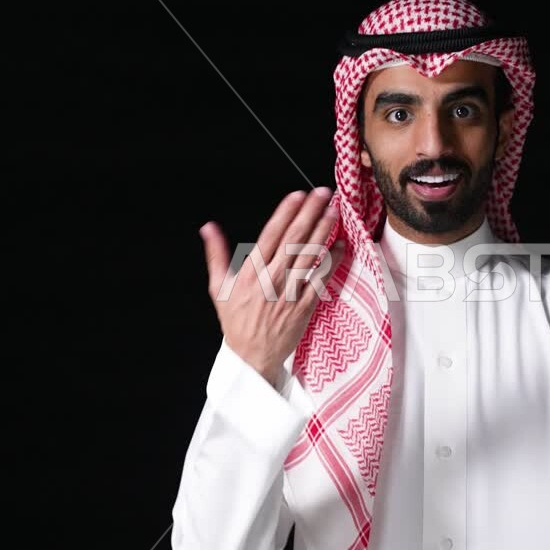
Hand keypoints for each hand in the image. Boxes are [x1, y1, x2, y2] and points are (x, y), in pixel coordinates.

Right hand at [199, 187, 346, 383]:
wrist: (252, 356)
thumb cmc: (236, 321)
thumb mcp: (218, 287)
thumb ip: (216, 255)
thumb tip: (208, 227)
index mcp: (251, 273)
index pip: (271, 235)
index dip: (286, 213)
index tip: (298, 194)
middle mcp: (273, 280)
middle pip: (295, 240)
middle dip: (310, 213)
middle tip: (323, 193)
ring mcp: (291, 293)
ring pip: (311, 256)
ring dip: (324, 231)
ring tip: (334, 211)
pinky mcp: (306, 306)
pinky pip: (322, 279)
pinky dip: (332, 261)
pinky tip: (340, 244)